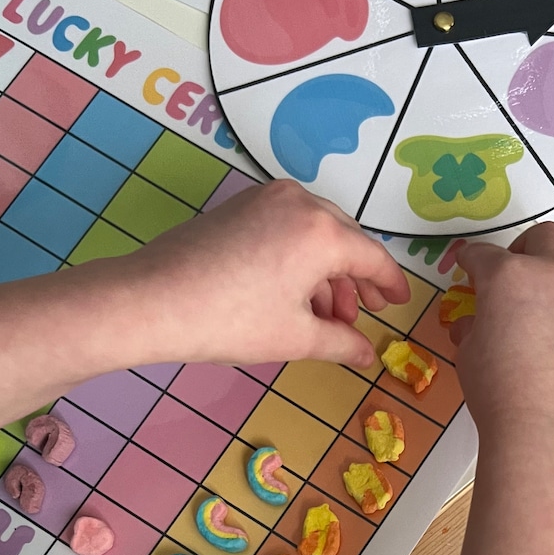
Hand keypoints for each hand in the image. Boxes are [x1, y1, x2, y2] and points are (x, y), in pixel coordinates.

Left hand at [127, 180, 409, 371]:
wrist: (153, 300)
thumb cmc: (231, 320)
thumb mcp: (296, 338)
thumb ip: (341, 343)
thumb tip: (367, 355)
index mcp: (323, 232)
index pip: (373, 257)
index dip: (391, 284)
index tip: (400, 303)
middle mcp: (300, 203)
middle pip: (346, 239)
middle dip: (357, 280)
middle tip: (362, 315)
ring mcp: (267, 199)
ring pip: (316, 233)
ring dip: (328, 273)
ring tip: (326, 317)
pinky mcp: (241, 206)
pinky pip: (288, 227)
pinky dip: (300, 258)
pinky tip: (295, 295)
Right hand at [451, 224, 553, 465]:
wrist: (550, 438)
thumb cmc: (498, 396)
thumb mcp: (470, 358)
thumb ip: (475, 330)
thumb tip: (475, 325)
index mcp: (511, 278)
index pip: (485, 255)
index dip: (472, 261)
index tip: (468, 267)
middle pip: (546, 239)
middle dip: (527, 249)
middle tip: (515, 273)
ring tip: (548, 314)